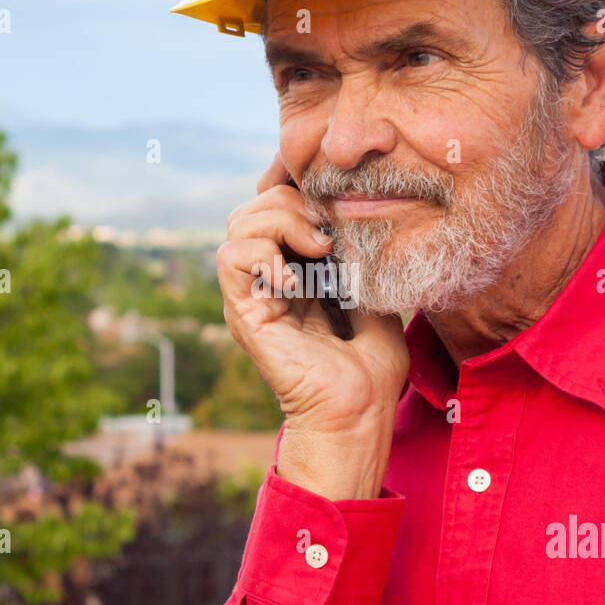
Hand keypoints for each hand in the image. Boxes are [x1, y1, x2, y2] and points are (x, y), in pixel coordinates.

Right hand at [216, 152, 409, 495]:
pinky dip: (263, 252)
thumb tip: (358, 215)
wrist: (358, 413)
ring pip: (239, 222)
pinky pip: (231, 257)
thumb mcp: (374, 295)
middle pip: (254, 205)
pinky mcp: (244, 313)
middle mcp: (267, 280)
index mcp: (293, 273)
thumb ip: (359, 256)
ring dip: (280, 220)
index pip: (277, 206)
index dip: (300, 191)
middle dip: (292, 200)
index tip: (338, 204)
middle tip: (329, 230)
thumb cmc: (370, 369)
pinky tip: (297, 278)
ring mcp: (251, 296)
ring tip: (317, 248)